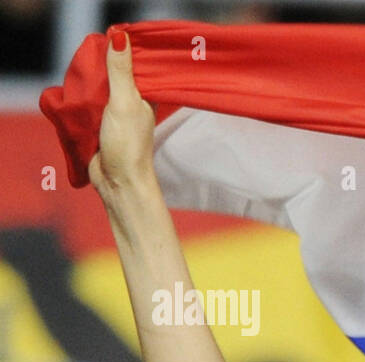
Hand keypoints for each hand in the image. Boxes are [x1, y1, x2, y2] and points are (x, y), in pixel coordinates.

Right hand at [88, 28, 157, 197]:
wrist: (118, 182)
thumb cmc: (128, 143)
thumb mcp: (124, 101)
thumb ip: (121, 71)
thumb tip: (120, 36)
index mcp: (146, 96)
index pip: (136, 66)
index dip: (124, 54)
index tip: (109, 45)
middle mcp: (134, 104)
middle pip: (115, 77)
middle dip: (103, 70)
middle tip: (90, 62)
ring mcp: (117, 115)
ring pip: (100, 91)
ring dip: (90, 86)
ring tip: (84, 79)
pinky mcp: (101, 126)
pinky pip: (89, 106)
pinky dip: (82, 101)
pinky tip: (77, 96)